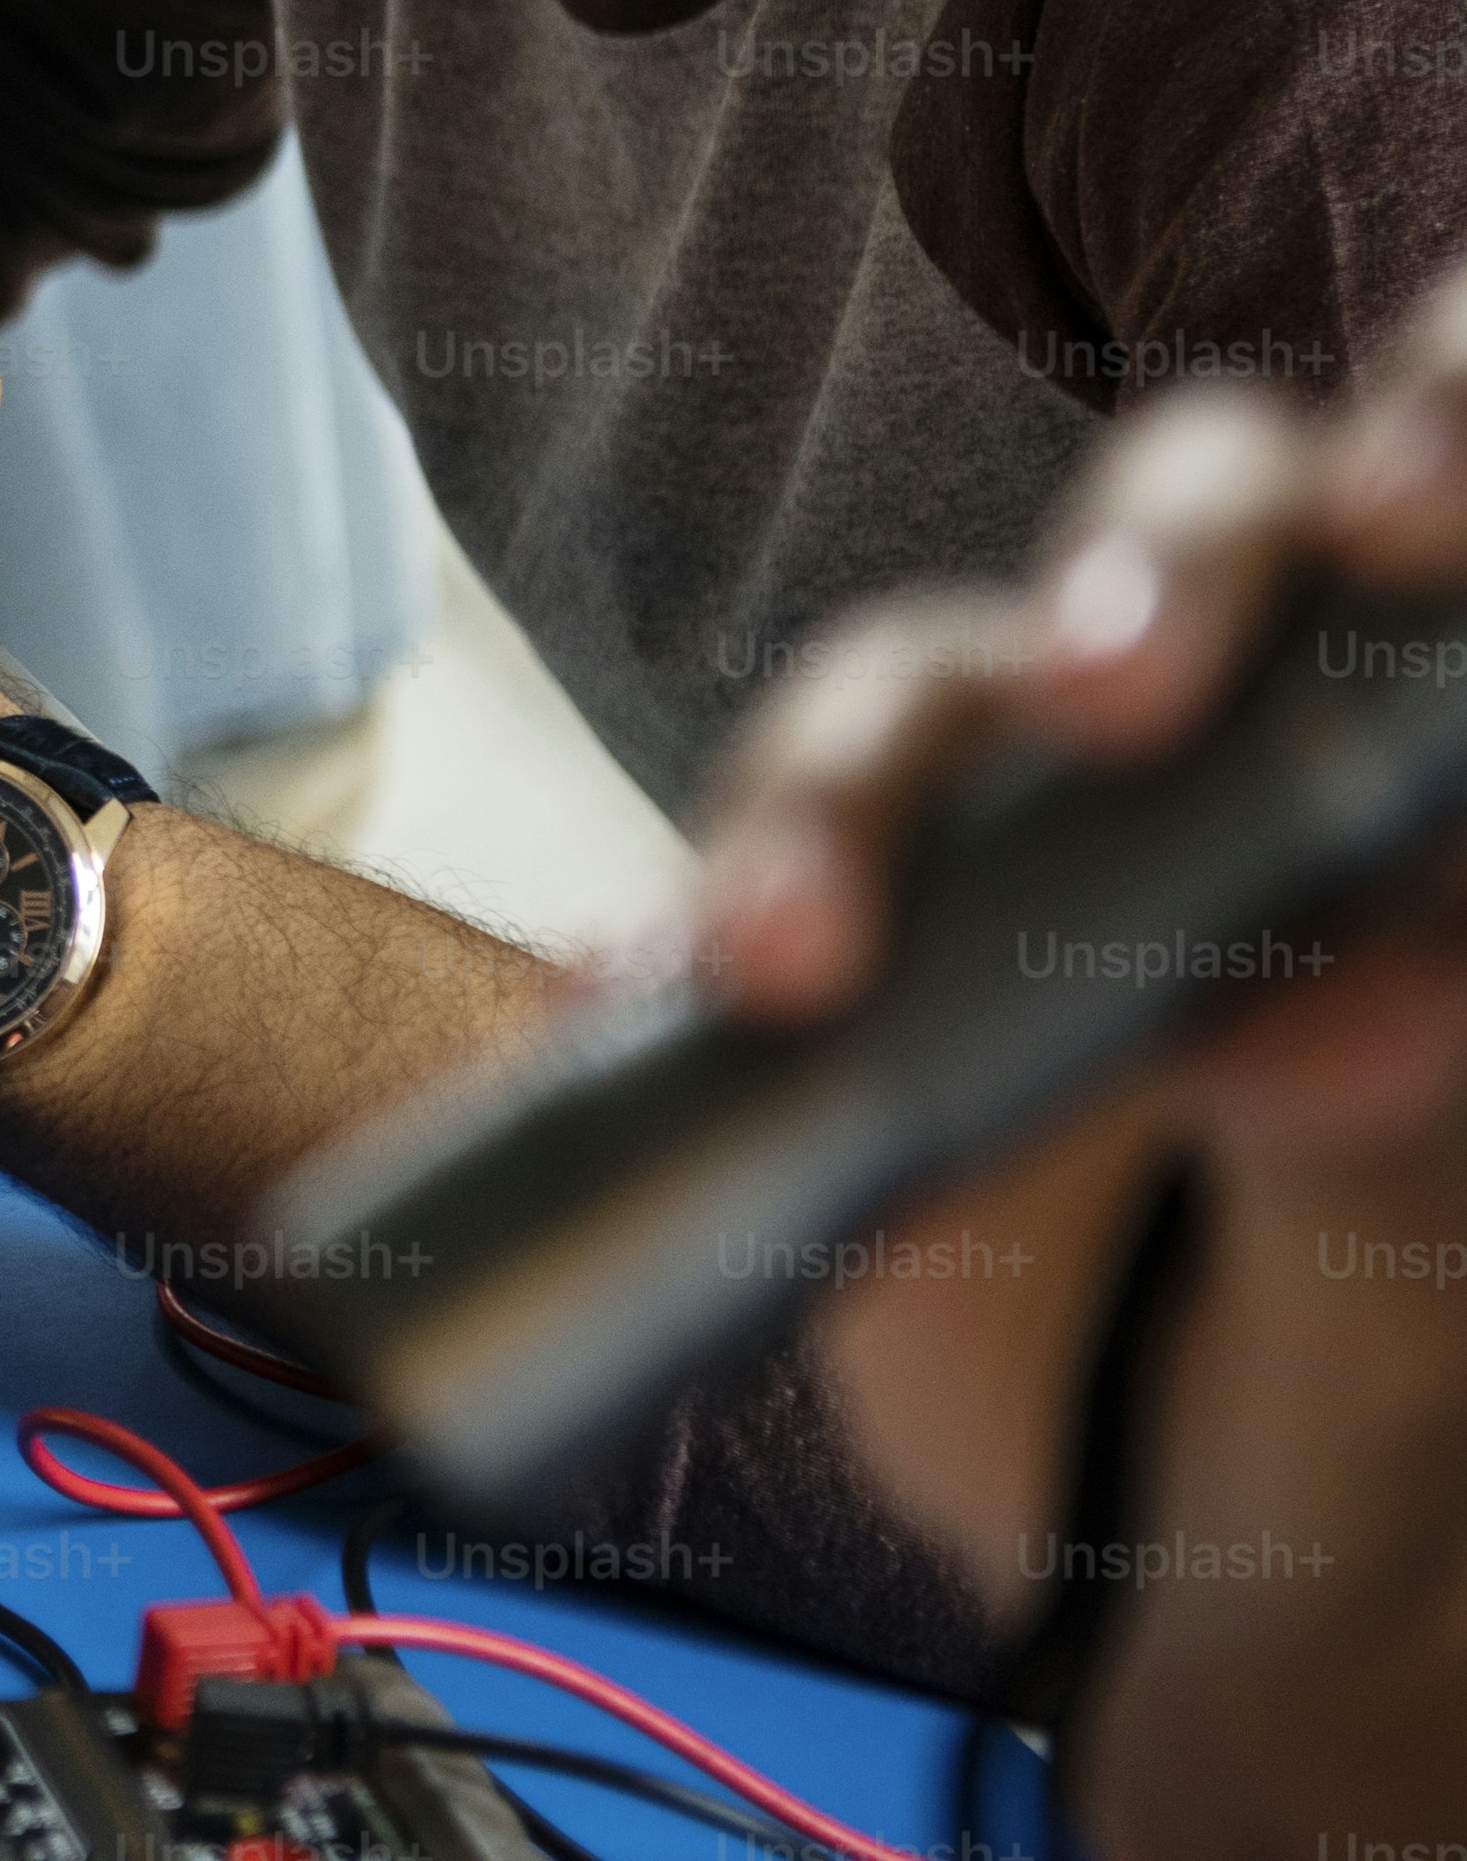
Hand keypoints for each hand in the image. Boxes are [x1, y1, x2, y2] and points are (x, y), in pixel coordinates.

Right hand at [694, 288, 1466, 1847]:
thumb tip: (1358, 998)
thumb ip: (1402, 1137)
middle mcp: (1233, 742)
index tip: (1410, 525)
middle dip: (1144, 580)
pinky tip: (611, 1011)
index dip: (1435, 446)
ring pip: (918, 702)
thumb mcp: (1419, 1286)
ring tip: (787, 968)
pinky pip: (709, 903)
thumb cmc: (1373, 1380)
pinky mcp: (831, 959)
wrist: (1189, 1548)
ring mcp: (1019, 837)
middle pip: (1186, 536)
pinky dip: (648, 947)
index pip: (1435, 512)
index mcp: (1415, 780)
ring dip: (833, 802)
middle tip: (1121, 704)